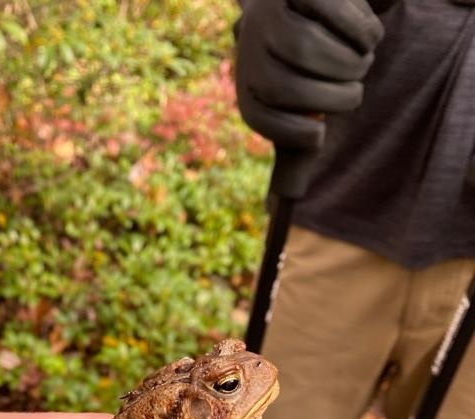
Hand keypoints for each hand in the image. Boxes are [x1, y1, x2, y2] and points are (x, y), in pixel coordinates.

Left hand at [235, 0, 384, 150]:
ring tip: (363, 62)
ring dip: (350, 62)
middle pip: (291, 86)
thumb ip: (295, 145)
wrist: (297, 1)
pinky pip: (332, 11)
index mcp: (248, 88)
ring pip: (309, 50)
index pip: (264, 119)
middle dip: (336, 96)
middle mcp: (249, 52)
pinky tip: (368, 36)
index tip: (320, 135)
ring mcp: (268, 17)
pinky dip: (361, 29)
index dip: (297, 135)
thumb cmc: (303, 67)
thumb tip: (289, 198)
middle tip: (356, 90)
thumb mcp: (293, 106)